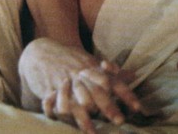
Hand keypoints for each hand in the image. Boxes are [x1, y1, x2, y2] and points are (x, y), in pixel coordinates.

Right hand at [19, 38, 140, 132]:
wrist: (39, 52)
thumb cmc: (68, 59)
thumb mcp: (89, 61)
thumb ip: (111, 71)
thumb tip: (133, 75)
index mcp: (91, 67)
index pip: (112, 80)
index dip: (125, 93)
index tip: (138, 107)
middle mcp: (79, 74)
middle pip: (96, 90)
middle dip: (108, 106)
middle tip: (120, 121)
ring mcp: (64, 81)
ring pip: (76, 99)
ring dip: (84, 117)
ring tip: (93, 133)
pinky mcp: (49, 88)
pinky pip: (55, 102)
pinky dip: (60, 113)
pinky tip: (66, 124)